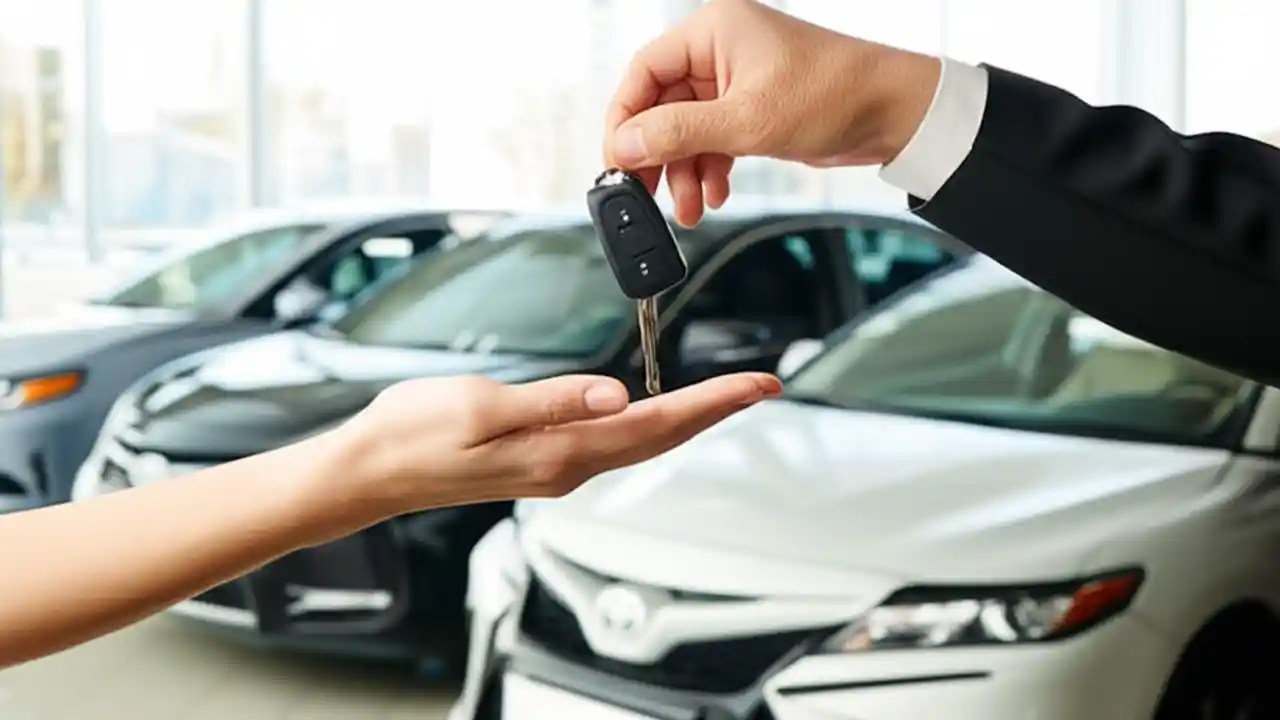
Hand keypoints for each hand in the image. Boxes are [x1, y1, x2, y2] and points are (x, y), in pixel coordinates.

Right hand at [331, 372, 780, 515]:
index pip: (656, 423)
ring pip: (640, 441)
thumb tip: (617, 396)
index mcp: (560, 450)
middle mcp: (566, 464)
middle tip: (761, 386)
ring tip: (724, 396)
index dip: (713, 403)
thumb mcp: (481, 407)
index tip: (757, 385)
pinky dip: (649, 422)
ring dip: (687, 417)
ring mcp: (554, 466)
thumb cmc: (415, 435)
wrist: (372, 470)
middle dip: (715, 410)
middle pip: (660, 436)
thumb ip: (553, 401)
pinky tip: (655, 411)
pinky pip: (612, 441)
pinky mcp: (539, 458)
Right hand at [604, 0, 940, 225]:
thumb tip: (626, 145)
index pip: (644, 71)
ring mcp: (736, 81)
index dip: (625, 119)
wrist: (894, 113)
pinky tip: (714, 195)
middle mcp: (720, 50)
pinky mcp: (753, 108)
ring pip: (686, 130)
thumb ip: (678, 133)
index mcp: (713, 30)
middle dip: (657, 156)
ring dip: (684, 172)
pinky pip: (712, 140)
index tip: (618, 161)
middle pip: (662, 105)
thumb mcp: (746, 120)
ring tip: (687, 210)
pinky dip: (709, 169)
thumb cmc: (834, 95)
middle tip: (644, 195)